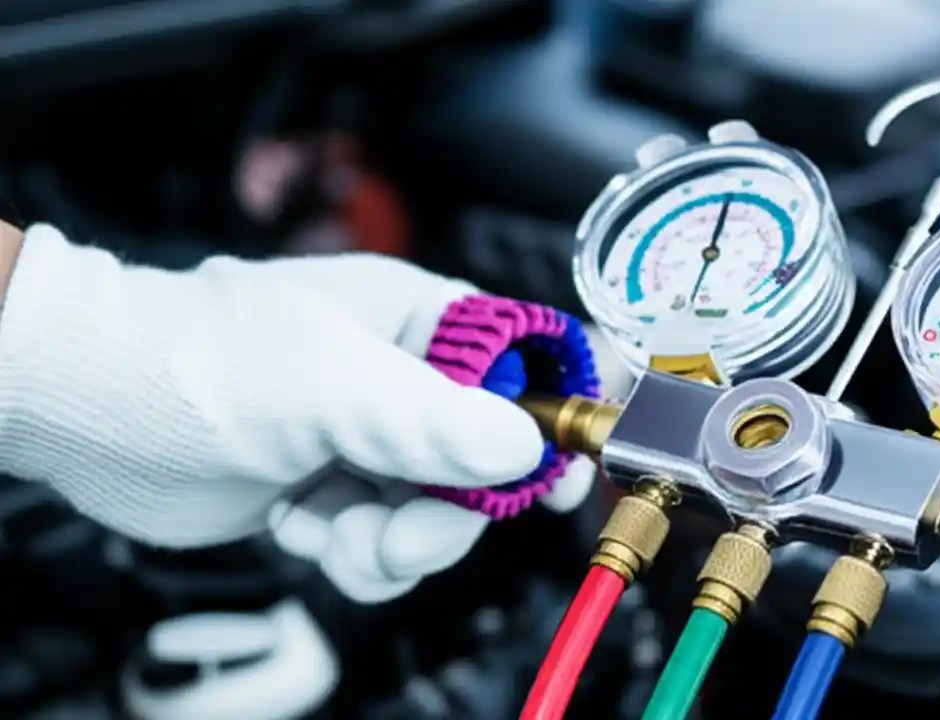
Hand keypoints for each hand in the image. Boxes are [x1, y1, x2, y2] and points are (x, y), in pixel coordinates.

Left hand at [0, 225, 595, 602]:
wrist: (88, 410)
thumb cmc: (190, 361)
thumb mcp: (322, 385)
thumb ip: (428, 418)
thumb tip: (521, 448)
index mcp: (416, 320)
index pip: (523, 360)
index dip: (553, 417)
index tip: (562, 478)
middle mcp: (402, 378)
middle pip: (486, 458)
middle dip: (450, 512)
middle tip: (407, 537)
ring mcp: (368, 437)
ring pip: (437, 512)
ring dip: (398, 542)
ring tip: (339, 535)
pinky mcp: (334, 490)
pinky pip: (387, 541)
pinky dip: (358, 556)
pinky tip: (309, 532)